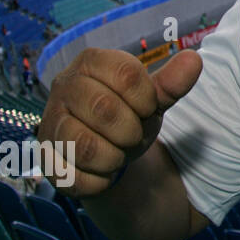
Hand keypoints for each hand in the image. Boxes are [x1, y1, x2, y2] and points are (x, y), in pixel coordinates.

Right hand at [37, 48, 201, 196]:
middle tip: (132, 135)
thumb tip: (193, 59)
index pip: (126, 74)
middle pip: (104, 108)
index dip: (146, 99)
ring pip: (85, 146)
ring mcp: (49, 122)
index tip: (147, 109)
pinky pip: (74, 176)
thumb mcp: (152, 99)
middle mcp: (64, 87)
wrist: (108, 152)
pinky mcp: (45, 159)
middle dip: (130, 130)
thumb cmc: (129, 115)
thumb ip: (172, 83)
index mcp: (92, 62)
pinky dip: (99, 180)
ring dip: (115, 156)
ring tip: (118, 153)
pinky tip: (103, 172)